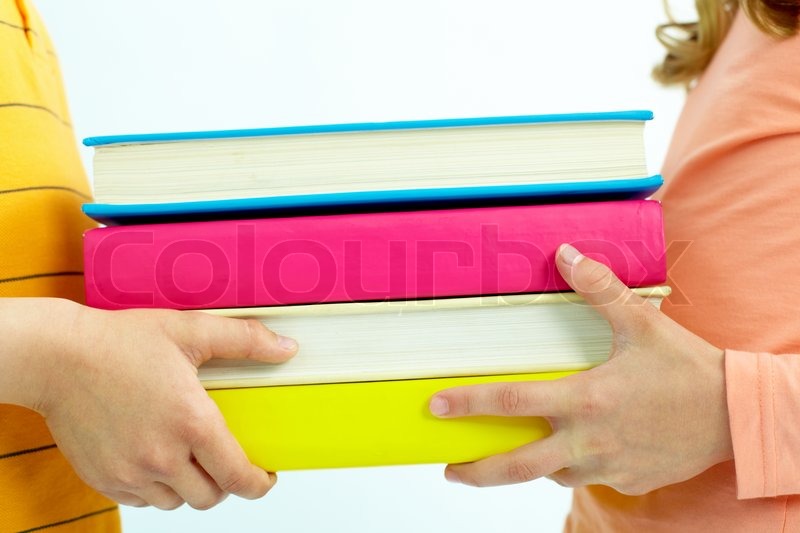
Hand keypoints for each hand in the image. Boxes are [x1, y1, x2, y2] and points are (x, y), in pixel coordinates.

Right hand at [8, 299, 296, 509]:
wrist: (56, 358)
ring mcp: (130, 472)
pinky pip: (142, 500)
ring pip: (175, 502)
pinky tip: (155, 458)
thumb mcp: (191, 330)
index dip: (258, 484)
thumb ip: (244, 340)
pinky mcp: (104, 479)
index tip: (264, 477)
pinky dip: (155, 488)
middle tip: (225, 460)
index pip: (237, 477)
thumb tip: (286, 349)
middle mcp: (161, 456)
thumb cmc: (119, 343)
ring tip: (189, 457)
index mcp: (190, 422)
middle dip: (225, 483)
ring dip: (189, 487)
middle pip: (209, 497)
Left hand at [428, 244, 732, 494]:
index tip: (435, 407)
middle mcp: (589, 440)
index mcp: (586, 399)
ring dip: (532, 463)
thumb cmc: (686, 369)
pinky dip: (574, 465)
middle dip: (478, 471)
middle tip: (449, 468)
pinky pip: (586, 478)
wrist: (735, 416)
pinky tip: (578, 447)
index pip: (513, 402)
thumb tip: (566, 254)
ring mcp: (607, 466)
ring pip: (552, 474)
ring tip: (519, 449)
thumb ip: (599, 289)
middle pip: (517, 467)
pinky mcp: (625, 482)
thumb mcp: (642, 322)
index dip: (469, 404)